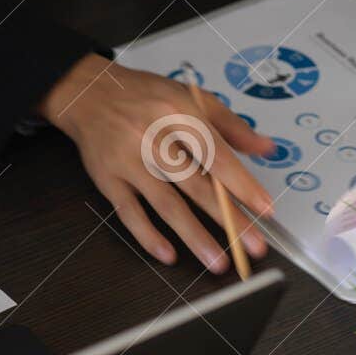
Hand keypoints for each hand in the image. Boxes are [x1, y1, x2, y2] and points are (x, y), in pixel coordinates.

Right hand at [40, 54, 277, 272]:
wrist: (88, 93)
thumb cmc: (145, 96)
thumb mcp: (192, 97)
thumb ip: (231, 125)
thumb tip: (267, 148)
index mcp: (180, 113)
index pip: (218, 156)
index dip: (243, 185)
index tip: (265, 210)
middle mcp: (154, 137)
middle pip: (197, 185)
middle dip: (228, 220)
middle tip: (253, 247)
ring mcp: (129, 161)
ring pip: (166, 204)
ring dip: (194, 236)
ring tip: (218, 262)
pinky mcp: (108, 179)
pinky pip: (129, 212)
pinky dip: (148, 235)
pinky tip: (168, 255)